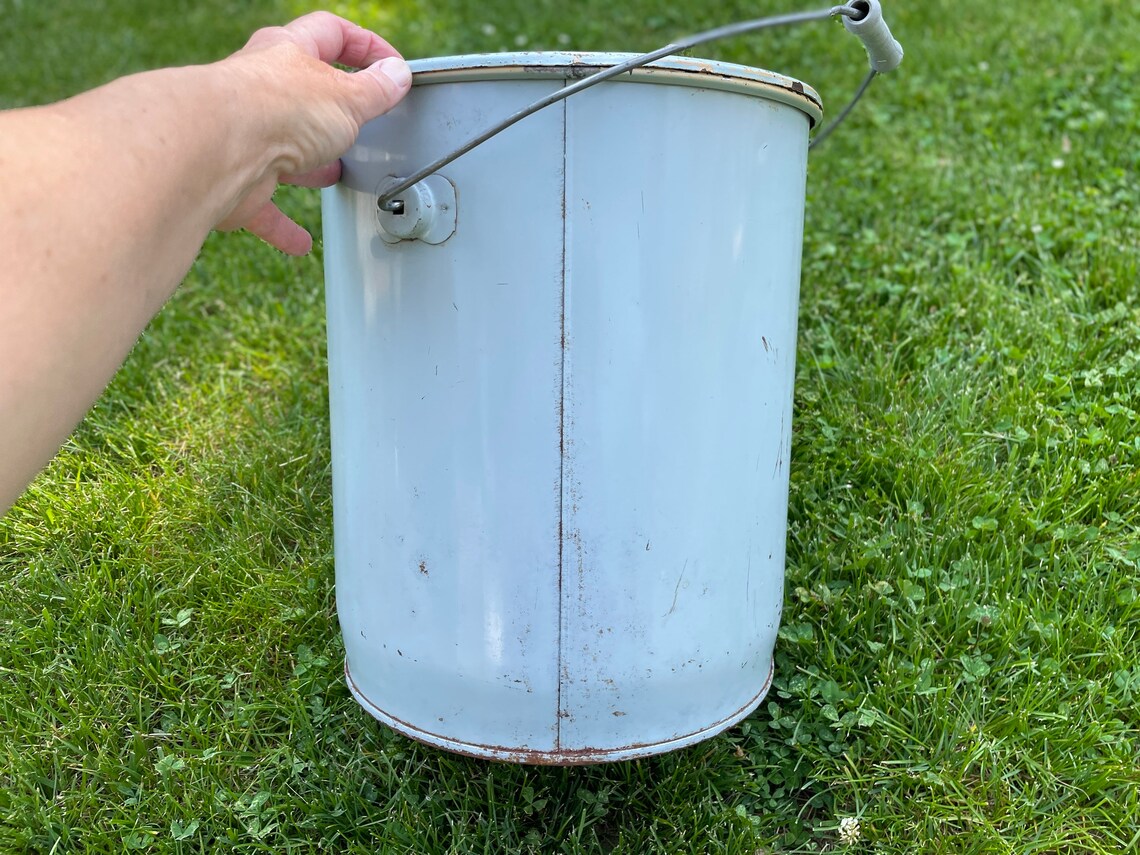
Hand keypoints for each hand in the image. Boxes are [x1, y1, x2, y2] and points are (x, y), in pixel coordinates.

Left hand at [214, 12, 411, 254]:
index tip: (389, 66)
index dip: (364, 44)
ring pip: (281, 148)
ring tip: (329, 174)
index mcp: (288, 53)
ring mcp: (245, 134)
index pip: (331, 33)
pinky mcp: (235, 179)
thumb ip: (375, 90)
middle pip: (302, 94)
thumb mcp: (346, 98)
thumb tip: (396, 76)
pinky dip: (282, 224)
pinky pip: (262, 205)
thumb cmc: (273, 110)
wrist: (215, 149)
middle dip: (333, 111)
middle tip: (357, 123)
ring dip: (307, 164)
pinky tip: (299, 241)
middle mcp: (261, 89)